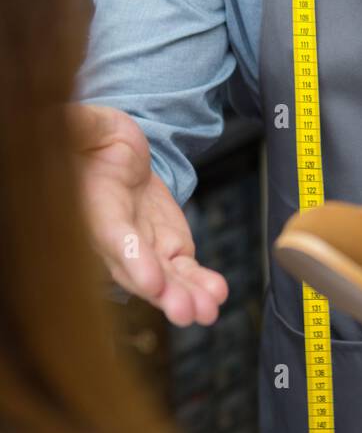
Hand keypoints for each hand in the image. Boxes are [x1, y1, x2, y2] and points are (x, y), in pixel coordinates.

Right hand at [67, 103, 228, 325]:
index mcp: (92, 208)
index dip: (131, 258)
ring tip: (208, 311)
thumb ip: (82, 126)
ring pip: (164, 278)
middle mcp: (115, 238)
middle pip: (138, 270)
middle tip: (184, 311)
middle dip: (162, 292)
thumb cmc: (91, 138)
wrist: (111, 154)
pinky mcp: (166, 247)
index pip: (112, 237)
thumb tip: (73, 121)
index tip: (151, 279)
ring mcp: (143, 247)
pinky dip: (201, 284)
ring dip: (185, 297)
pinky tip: (218, 295)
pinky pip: (184, 271)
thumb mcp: (85, 125)